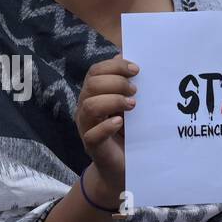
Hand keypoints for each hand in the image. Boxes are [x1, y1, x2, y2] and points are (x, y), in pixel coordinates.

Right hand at [76, 55, 135, 195]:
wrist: (121, 167)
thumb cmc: (126, 133)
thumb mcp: (128, 105)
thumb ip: (125, 83)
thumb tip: (123, 55)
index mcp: (92, 94)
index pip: (95, 71)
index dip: (114, 66)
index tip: (136, 70)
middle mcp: (85, 108)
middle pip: (91, 85)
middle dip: (116, 83)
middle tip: (135, 91)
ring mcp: (86, 127)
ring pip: (90, 106)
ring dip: (113, 101)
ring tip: (132, 106)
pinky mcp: (92, 146)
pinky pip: (92, 134)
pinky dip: (107, 126)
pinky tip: (121, 123)